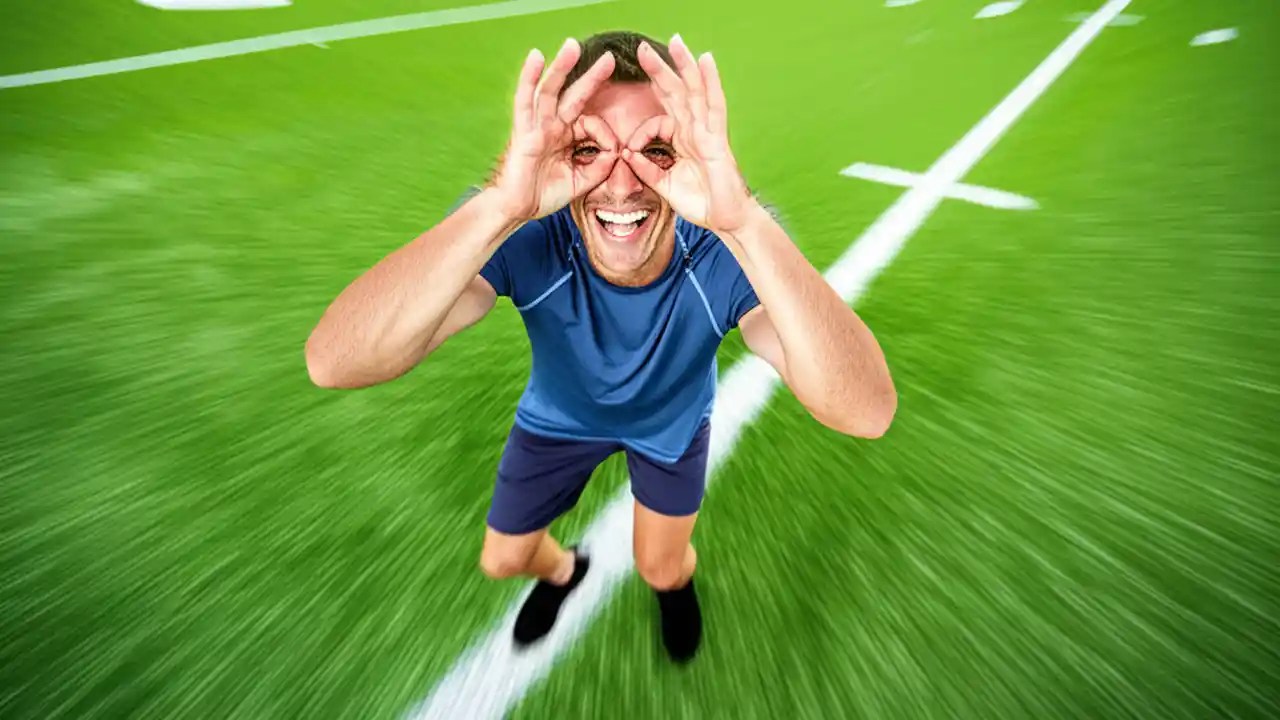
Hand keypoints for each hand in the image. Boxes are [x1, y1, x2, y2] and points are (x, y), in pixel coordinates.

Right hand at [491, 39, 618, 221]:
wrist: (517, 209)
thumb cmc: (543, 194)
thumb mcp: (581, 181)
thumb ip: (599, 167)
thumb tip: (617, 153)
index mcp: (566, 137)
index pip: (591, 124)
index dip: (606, 135)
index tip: (615, 152)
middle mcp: (552, 126)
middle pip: (574, 94)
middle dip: (592, 77)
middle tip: (610, 58)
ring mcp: (537, 125)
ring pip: (551, 90)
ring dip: (562, 66)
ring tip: (572, 45)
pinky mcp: (524, 130)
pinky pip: (525, 100)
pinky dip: (529, 78)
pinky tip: (536, 57)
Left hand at [623, 35, 753, 233]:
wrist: (726, 221)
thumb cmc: (703, 204)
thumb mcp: (665, 186)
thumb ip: (648, 170)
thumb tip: (628, 155)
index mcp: (683, 140)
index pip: (662, 115)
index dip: (646, 115)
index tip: (632, 131)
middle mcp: (696, 130)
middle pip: (677, 92)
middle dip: (661, 69)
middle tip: (643, 47)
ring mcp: (708, 132)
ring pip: (694, 91)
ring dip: (684, 65)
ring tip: (676, 41)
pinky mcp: (718, 139)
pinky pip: (714, 106)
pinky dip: (710, 82)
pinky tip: (706, 60)